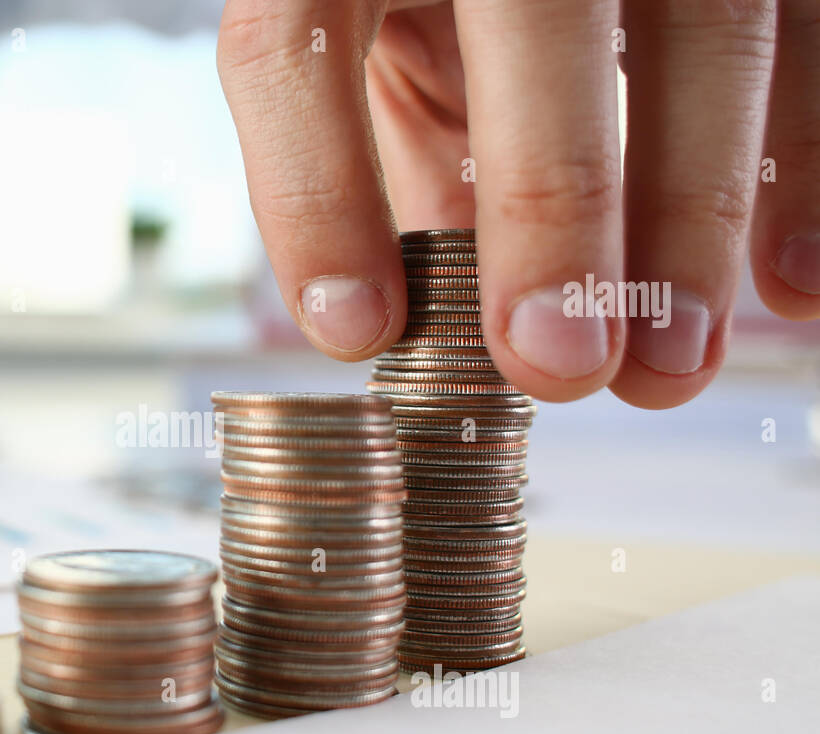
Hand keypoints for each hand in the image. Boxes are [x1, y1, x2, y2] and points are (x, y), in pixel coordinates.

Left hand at [217, 0, 817, 407]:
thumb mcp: (391, 48)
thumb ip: (410, 151)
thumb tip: (420, 320)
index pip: (298, 45)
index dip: (319, 191)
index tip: (356, 332)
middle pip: (531, 18)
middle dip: (550, 203)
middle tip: (557, 364)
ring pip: (700, 23)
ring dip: (693, 209)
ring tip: (669, 364)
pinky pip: (804, 38)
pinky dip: (805, 163)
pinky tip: (793, 288)